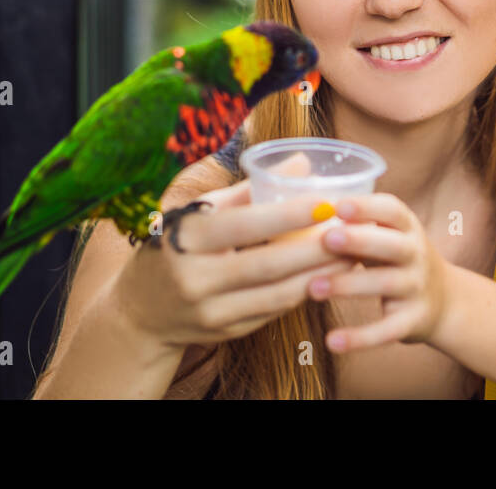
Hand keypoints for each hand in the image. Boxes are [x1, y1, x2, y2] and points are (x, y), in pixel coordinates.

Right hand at [109, 179, 353, 349]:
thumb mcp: (199, 212)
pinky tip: (328, 276)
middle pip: (267, 264)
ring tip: (353, 254)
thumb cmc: (177, 245)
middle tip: (354, 230)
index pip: (244, 225)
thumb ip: (249, 190)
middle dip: (316, 249)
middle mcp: (194, 279)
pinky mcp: (226, 332)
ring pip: (277, 294)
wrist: (140, 310)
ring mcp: (210, 311)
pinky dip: (303, 292)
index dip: (289, 215)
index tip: (329, 203)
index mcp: (184, 238)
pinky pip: (273, 311)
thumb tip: (302, 163)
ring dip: (319, 274)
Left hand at [306, 193, 446, 353]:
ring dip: (348, 285)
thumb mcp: (388, 236)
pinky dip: (359, 338)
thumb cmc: (398, 259)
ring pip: (384, 284)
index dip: (367, 206)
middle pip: (391, 245)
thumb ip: (357, 224)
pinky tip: (331, 341)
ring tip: (313, 288)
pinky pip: (385, 331)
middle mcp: (416, 254)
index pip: (392, 210)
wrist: (445, 301)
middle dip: (359, 240)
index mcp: (408, 227)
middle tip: (326, 238)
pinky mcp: (412, 321)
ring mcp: (416, 287)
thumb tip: (304, 209)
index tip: (338, 205)